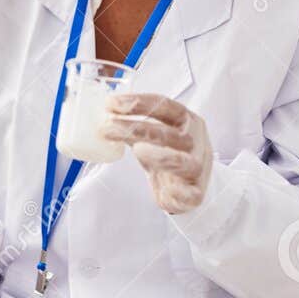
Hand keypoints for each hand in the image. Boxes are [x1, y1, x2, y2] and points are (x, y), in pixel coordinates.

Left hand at [101, 93, 213, 214]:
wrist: (190, 184)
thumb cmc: (168, 153)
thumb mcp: (152, 135)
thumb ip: (131, 126)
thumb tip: (100, 118)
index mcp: (186, 120)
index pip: (165, 105)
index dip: (138, 103)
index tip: (111, 103)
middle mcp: (195, 141)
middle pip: (169, 133)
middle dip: (137, 129)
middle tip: (108, 128)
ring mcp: (198, 167)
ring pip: (185, 162)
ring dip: (160, 156)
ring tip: (137, 150)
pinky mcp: (196, 193)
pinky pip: (190, 193)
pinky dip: (177, 192)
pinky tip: (166, 190)